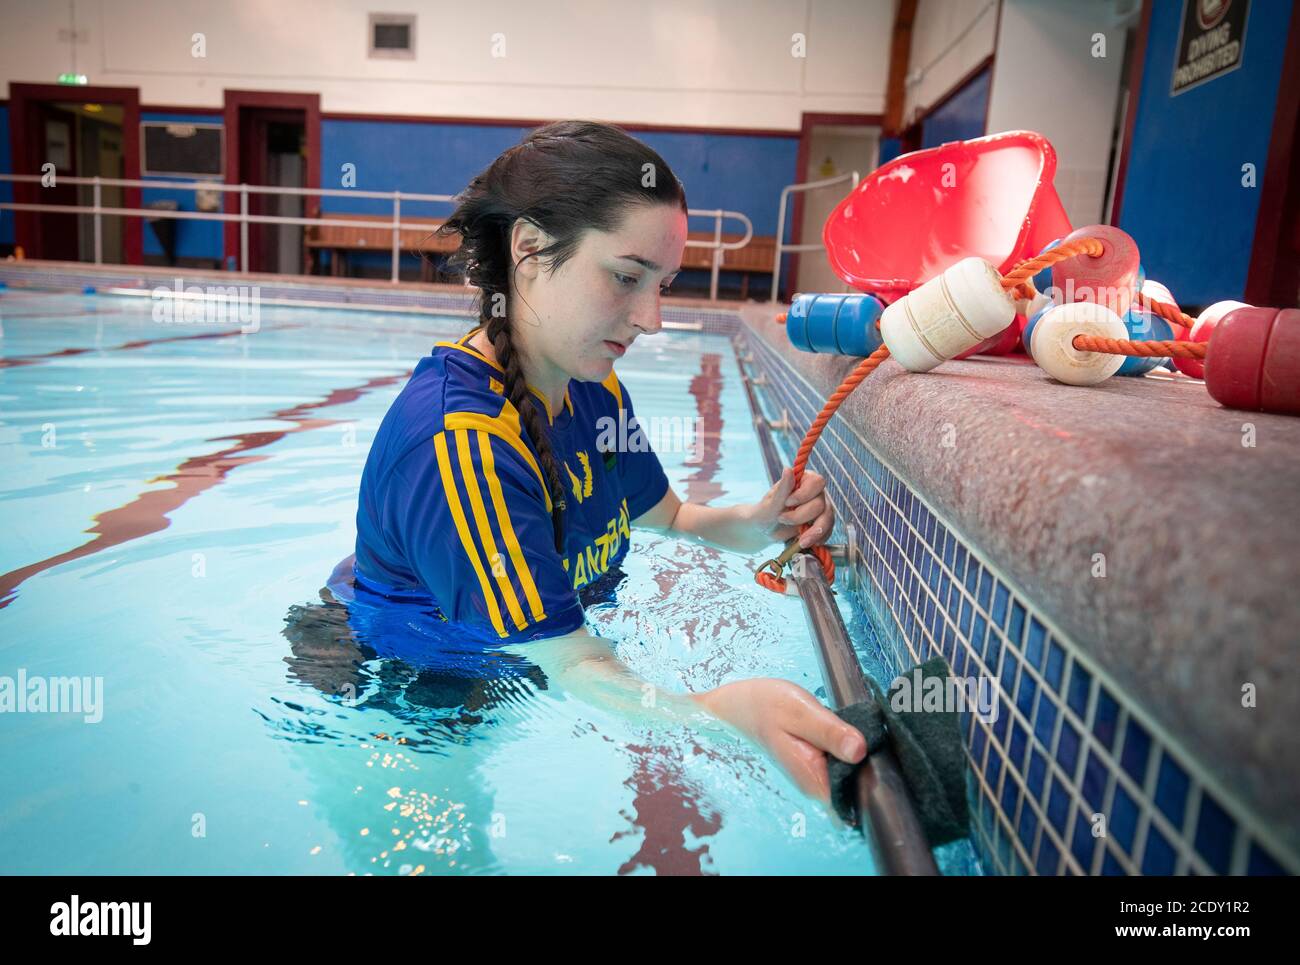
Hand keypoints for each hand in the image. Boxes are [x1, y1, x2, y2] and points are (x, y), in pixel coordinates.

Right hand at [690, 678, 865, 803]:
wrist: (737, 706)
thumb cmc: (764, 706)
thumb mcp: (800, 711)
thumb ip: (830, 731)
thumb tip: (859, 750)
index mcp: (815, 782)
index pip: (860, 798)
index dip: (877, 777)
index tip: (881, 751)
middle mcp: (818, 788)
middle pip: (862, 786)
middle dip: (873, 762)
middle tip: (870, 729)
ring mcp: (818, 779)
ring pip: (855, 775)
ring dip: (864, 754)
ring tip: (859, 725)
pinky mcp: (819, 767)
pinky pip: (845, 765)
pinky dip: (852, 750)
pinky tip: (848, 730)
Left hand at [750, 467, 835, 549]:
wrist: (764, 531)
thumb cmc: (764, 513)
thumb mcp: (771, 503)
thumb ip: (782, 489)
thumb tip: (788, 469)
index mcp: (803, 481)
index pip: (817, 482)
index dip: (805, 494)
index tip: (788, 503)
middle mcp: (814, 493)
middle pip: (820, 503)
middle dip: (802, 516)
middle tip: (782, 519)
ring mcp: (819, 509)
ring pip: (827, 518)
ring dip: (814, 531)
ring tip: (801, 540)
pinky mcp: (820, 524)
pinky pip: (827, 531)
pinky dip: (819, 538)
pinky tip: (806, 542)